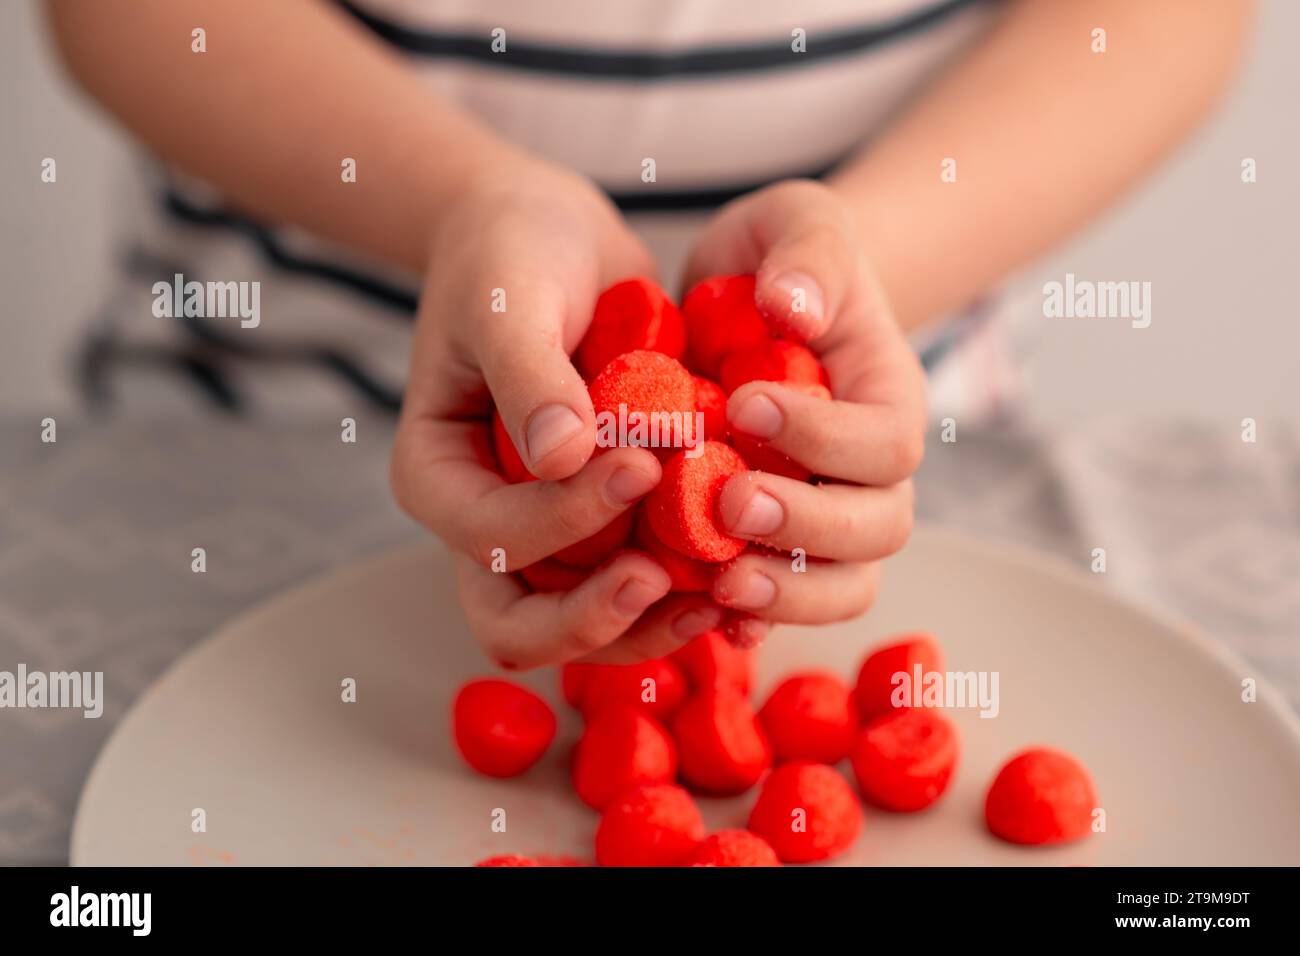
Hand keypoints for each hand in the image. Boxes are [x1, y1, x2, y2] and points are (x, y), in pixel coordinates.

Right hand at [390, 160, 722, 668]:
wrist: (552, 237)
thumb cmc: (510, 255)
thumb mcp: (507, 300)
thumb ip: (528, 375)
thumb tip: (560, 456)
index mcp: (440, 478)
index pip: (491, 537)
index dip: (563, 520)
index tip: (639, 466)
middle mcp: (490, 520)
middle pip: (522, 622)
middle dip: (597, 619)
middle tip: (670, 584)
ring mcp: (550, 528)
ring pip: (587, 620)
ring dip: (650, 622)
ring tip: (725, 598)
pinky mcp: (607, 519)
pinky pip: (639, 580)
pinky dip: (685, 593)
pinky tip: (742, 580)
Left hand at [682, 179, 925, 630]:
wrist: (750, 305)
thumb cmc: (781, 261)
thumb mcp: (798, 222)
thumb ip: (808, 251)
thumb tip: (793, 307)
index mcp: (887, 396)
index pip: (884, 439)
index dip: (822, 435)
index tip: (743, 405)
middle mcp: (871, 470)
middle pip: (877, 527)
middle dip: (807, 526)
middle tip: (731, 503)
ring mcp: (831, 515)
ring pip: (845, 582)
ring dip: (790, 590)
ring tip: (721, 582)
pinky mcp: (781, 544)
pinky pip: (790, 599)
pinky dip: (756, 616)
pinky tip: (708, 613)